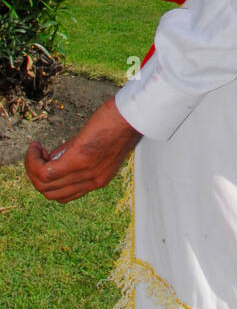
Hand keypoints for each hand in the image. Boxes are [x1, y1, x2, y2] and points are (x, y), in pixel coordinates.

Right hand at [24, 97, 140, 203]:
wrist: (133, 114)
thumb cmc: (118, 122)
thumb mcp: (96, 146)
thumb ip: (75, 155)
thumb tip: (51, 158)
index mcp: (98, 180)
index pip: (64, 195)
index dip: (47, 181)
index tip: (45, 160)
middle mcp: (91, 181)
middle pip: (50, 193)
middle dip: (35, 176)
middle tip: (36, 156)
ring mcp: (84, 172)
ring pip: (44, 184)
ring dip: (31, 168)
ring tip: (35, 151)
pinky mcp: (77, 159)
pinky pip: (45, 171)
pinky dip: (33, 161)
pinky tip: (35, 147)